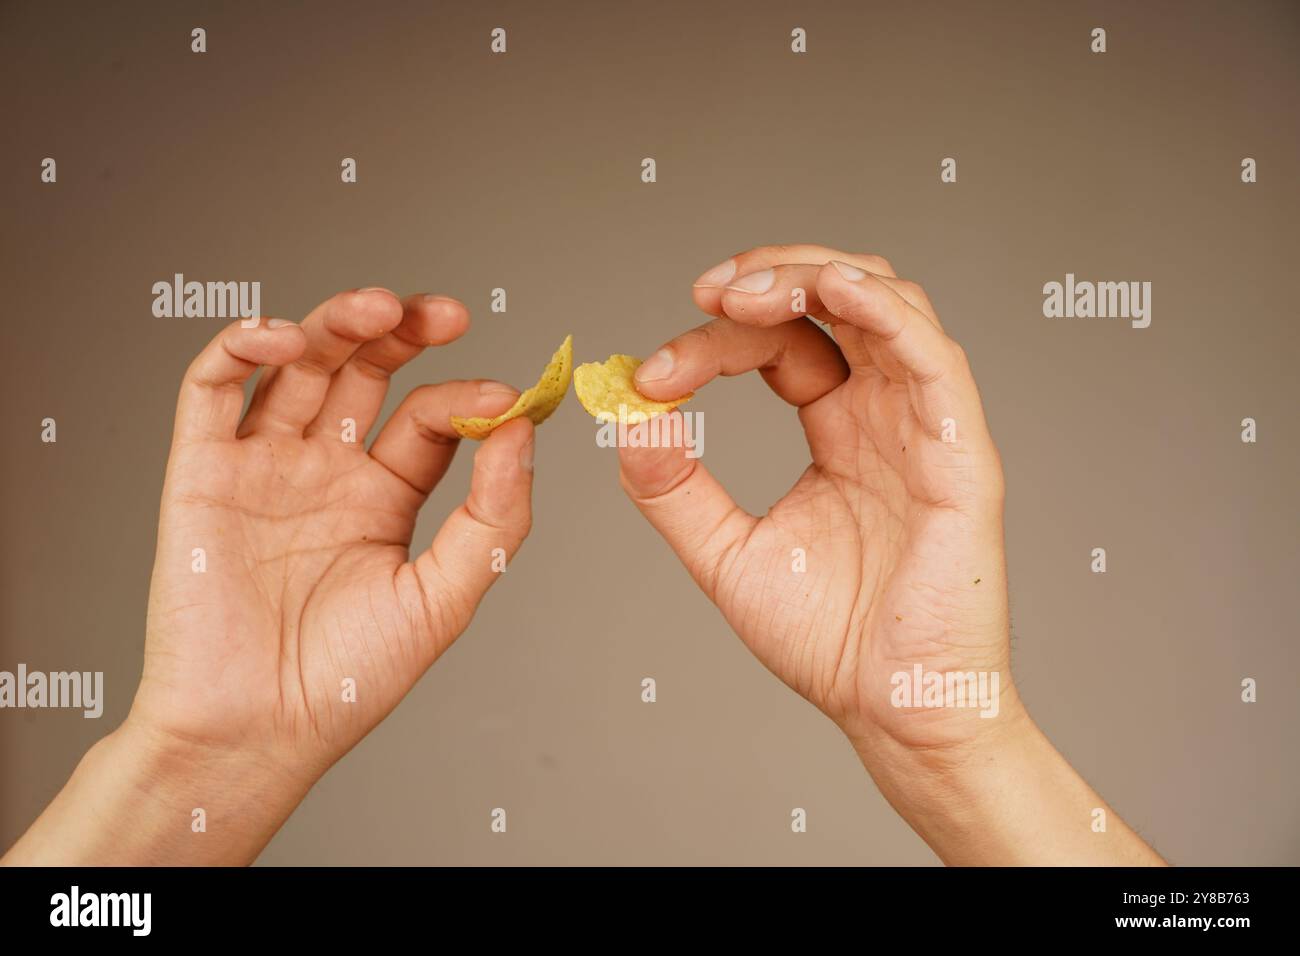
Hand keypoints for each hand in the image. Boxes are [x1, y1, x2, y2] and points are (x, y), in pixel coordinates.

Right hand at [5, 289, 533, 864]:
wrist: (257, 733)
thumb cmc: (349, 679)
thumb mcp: (445, 598)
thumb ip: (492, 515)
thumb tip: (522, 429)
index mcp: (384, 498)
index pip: (427, 418)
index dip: (465, 397)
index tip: (505, 396)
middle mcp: (325, 471)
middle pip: (364, 371)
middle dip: (405, 331)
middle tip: (446, 314)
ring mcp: (265, 465)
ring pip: (299, 364)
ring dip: (337, 322)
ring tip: (381, 308)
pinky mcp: (203, 470)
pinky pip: (213, 390)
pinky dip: (243, 348)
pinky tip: (287, 337)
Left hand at [621, 245, 1007, 753]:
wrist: (893, 710)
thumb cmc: (832, 639)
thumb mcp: (727, 553)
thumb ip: (674, 488)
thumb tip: (626, 419)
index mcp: (841, 429)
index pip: (781, 347)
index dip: (716, 340)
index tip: (649, 374)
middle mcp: (886, 414)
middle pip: (837, 302)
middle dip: (770, 278)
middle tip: (705, 292)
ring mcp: (927, 426)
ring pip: (888, 304)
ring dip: (816, 277)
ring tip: (746, 293)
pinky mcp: (961, 452)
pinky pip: (932, 356)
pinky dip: (882, 309)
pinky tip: (830, 290)